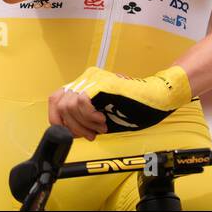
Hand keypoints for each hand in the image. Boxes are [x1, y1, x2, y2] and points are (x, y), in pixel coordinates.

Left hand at [51, 65, 190, 136]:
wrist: (155, 100)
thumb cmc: (134, 109)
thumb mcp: (102, 116)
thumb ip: (83, 119)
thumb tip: (66, 130)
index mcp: (86, 84)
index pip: (56, 99)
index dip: (58, 119)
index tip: (72, 133)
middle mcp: (87, 77)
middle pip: (59, 103)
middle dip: (72, 125)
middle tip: (90, 134)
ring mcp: (93, 78)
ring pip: (69, 105)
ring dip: (83, 124)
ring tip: (101, 127)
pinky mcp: (101, 82)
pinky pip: (81, 103)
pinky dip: (89, 117)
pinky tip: (103, 121)